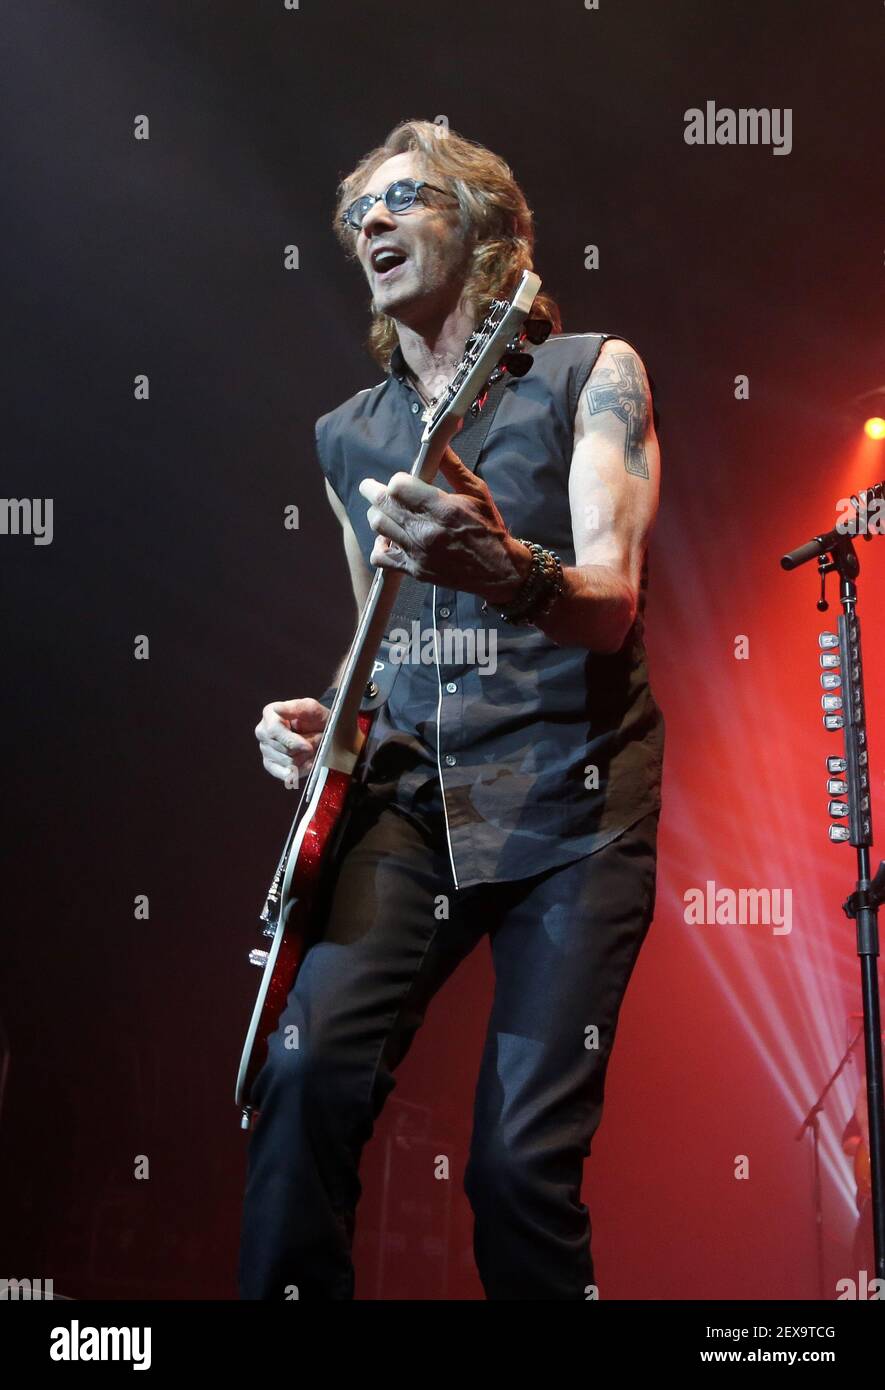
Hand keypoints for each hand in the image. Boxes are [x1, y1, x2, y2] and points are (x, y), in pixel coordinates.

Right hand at [255, 698, 328, 788]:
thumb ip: (296, 708)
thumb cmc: (316, 718)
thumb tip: (276, 709)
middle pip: (283, 750)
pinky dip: (299, 771)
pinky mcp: (270, 765)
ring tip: (312, 748)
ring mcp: (265, 749)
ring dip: (305, 758)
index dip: (292, 741)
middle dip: (304, 748)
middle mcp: (263, 732)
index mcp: (270, 715)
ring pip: (287, 763)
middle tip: (316, 741)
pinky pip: (284, 774)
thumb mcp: (312, 708)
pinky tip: (307, 763)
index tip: (308, 746)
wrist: (321, 731)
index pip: (274, 731)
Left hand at [357, 444, 531, 602]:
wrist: (499, 570)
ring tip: (383, 510)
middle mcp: (426, 530)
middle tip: (371, 487)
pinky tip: (388, 538)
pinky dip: (378, 545)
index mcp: (443, 508)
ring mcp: (417, 552)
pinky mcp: (414, 570)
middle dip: (373, 490)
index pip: (398, 486)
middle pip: (382, 503)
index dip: (397, 480)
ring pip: (378, 525)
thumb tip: (439, 443)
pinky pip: (380, 557)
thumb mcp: (477, 492)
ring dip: (377, 514)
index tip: (402, 480)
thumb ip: (453, 467)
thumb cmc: (489, 528)